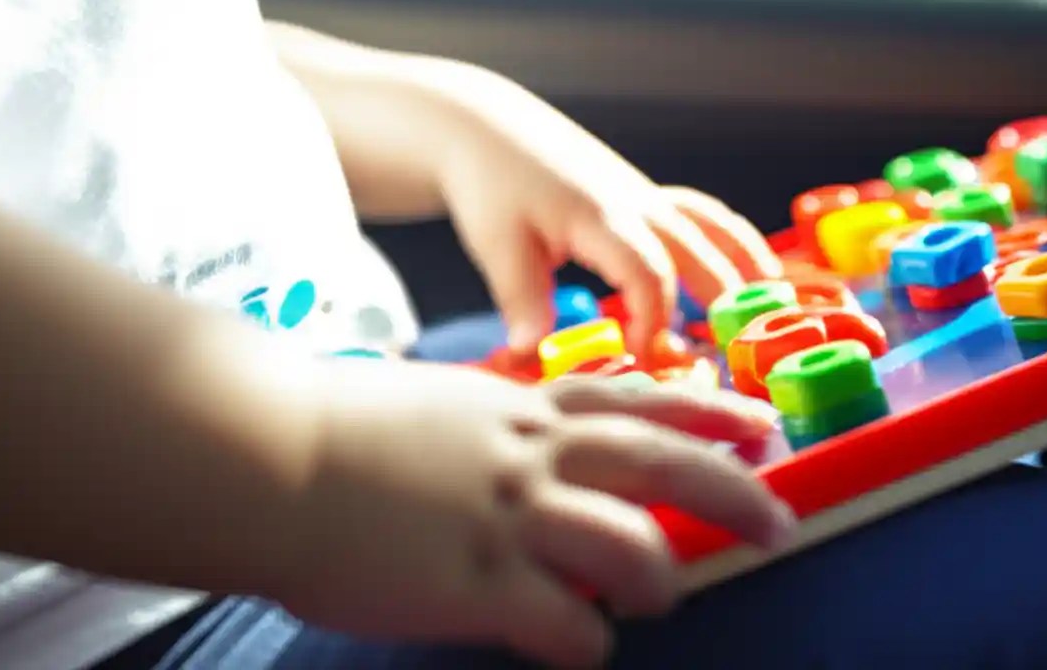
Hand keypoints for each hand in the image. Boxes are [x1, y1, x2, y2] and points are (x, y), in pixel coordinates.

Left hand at [268, 27, 781, 354]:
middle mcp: (636, 203)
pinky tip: (749, 270)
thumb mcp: (496, 244)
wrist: (488, 130)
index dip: (655, 320)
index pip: (647, 272)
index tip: (646, 358)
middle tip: (738, 347)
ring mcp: (645, 196)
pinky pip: (704, 216)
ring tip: (774, 303)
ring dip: (747, 264)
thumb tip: (531, 351)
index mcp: (600, 216)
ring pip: (714, 226)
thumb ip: (522, 298)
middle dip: (724, 300)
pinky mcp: (645, 196)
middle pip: (699, 249)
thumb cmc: (492, 184)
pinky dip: (733, 241)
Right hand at [276, 360, 794, 667]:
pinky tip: (582, 648)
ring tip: (664, 595)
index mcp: (521, 409)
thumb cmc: (343, 431)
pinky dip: (584, 641)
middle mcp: (529, 454)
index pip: (636, 401)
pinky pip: (558, 622)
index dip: (706, 409)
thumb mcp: (443, 407)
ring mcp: (505, 515)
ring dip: (660, 576)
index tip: (758, 422)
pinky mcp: (472, 581)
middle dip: (732, 490)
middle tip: (780, 518)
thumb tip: (543, 458)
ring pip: (627, 544)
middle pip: (660, 463)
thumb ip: (502, 428)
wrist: (266, 452)